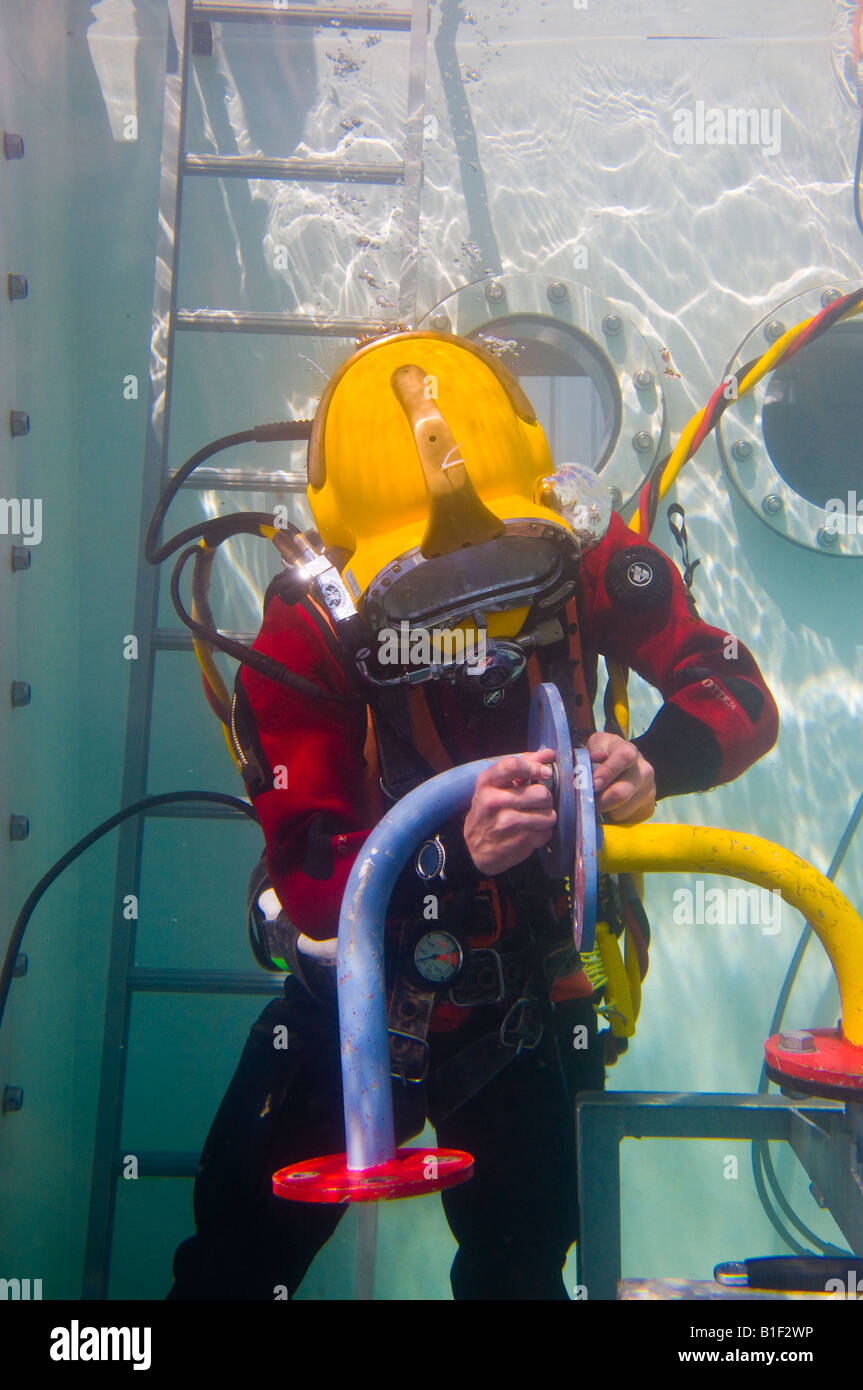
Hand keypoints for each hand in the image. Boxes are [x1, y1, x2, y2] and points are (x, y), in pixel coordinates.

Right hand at [464, 748, 556, 875]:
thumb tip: (548, 754)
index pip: (513, 765)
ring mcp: (506, 824)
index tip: (545, 773)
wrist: (474, 846)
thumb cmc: (490, 809)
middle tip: (537, 802)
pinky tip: (530, 831)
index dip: (534, 767)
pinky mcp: (518, 842)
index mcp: (487, 783)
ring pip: (549, 815)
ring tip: (534, 817)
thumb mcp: (497, 784)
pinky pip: (546, 833)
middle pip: (541, 793)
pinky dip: (543, 833)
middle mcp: (494, 802)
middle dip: (545, 798)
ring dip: (546, 817)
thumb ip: (523, 765)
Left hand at [587, 731, 655, 824]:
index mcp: (628, 751)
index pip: (624, 758)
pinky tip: (610, 807)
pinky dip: (612, 818)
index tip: (593, 784)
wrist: (624, 768)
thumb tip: (594, 758)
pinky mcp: (648, 808)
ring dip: (604, 810)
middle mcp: (644, 770)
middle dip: (598, 801)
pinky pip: (625, 821)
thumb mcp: (595, 746)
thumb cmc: (603, 756)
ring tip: (598, 801)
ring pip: (621, 811)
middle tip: (586, 801)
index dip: (608, 771)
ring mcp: (649, 791)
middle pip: (621, 793)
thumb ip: (591, 751)